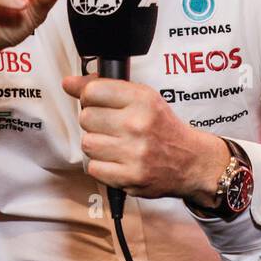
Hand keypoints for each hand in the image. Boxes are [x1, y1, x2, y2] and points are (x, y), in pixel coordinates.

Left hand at [61, 73, 230, 205]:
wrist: (191, 161)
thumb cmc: (163, 128)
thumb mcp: (143, 98)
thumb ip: (105, 87)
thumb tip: (69, 83)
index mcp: (142, 100)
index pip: (92, 91)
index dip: (89, 97)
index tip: (97, 102)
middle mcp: (137, 125)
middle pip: (86, 118)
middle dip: (94, 122)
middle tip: (111, 126)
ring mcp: (133, 153)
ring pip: (87, 144)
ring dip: (97, 144)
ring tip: (114, 144)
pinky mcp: (129, 177)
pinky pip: (93, 168)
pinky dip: (101, 165)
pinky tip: (117, 160)